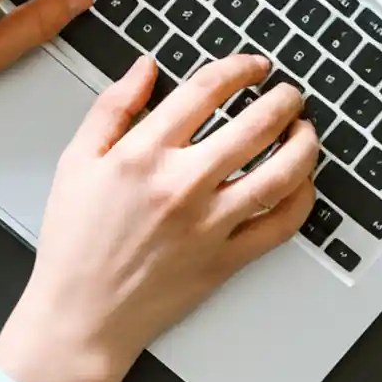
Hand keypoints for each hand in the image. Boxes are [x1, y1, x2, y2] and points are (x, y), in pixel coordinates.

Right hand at [0, 56, 319, 381]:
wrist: (82, 315)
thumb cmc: (75, 242)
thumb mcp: (76, 162)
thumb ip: (112, 108)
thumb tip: (146, 66)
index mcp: (142, 155)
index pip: (206, 91)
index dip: (240, 69)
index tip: (254, 67)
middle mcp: (182, 186)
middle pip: (255, 126)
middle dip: (284, 101)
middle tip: (290, 94)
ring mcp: (210, 225)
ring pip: (280, 174)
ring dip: (304, 144)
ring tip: (305, 131)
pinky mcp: (227, 260)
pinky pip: (281, 225)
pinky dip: (302, 198)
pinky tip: (302, 181)